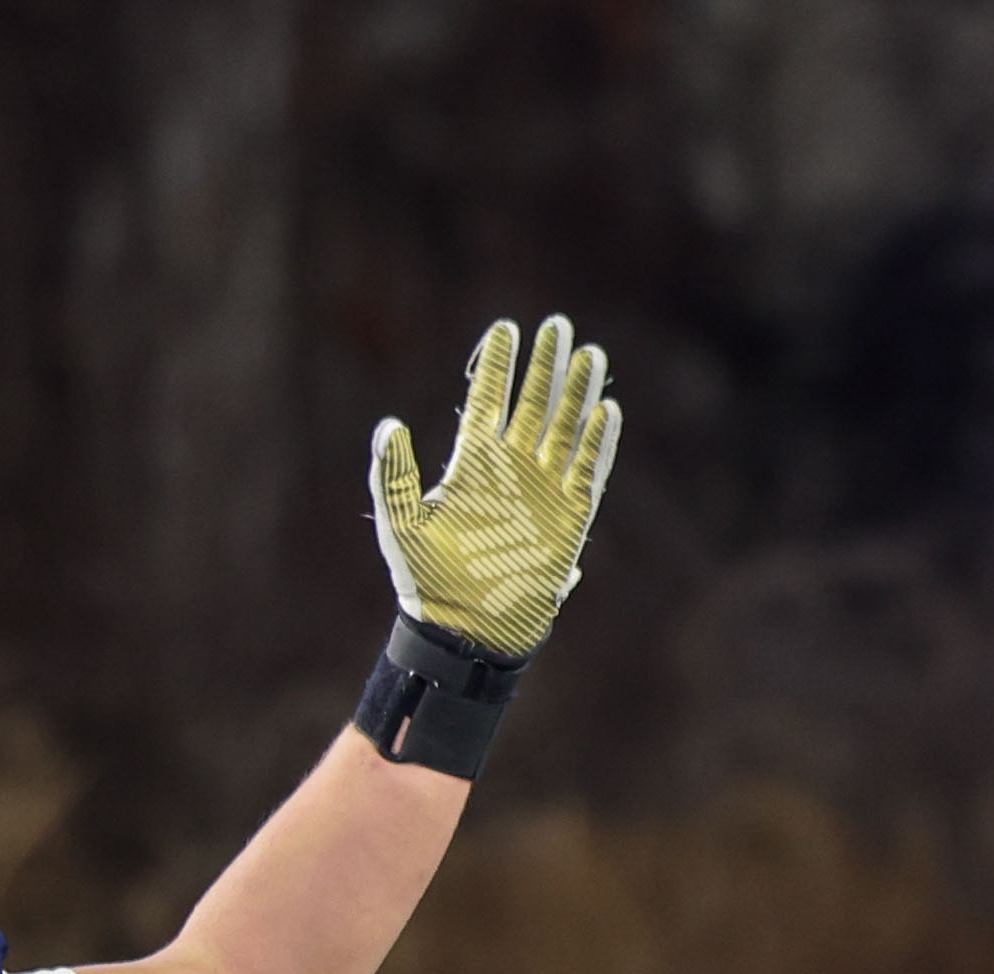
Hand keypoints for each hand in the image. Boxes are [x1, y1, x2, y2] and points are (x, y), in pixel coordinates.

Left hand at [371, 314, 622, 659]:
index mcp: (471, 465)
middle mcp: (509, 470)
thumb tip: (388, 424)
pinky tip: (605, 408)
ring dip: (577, 392)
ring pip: (566, 428)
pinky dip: (598, 441)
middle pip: (534, 404)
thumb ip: (392, 475)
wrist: (467, 629)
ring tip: (589, 353)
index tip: (506, 328)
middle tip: (558, 325)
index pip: (487, 402)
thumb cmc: (429, 582)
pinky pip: (587, 470)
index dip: (497, 365)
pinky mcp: (569, 517)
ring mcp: (542, 490)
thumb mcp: (401, 525)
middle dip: (546, 365)